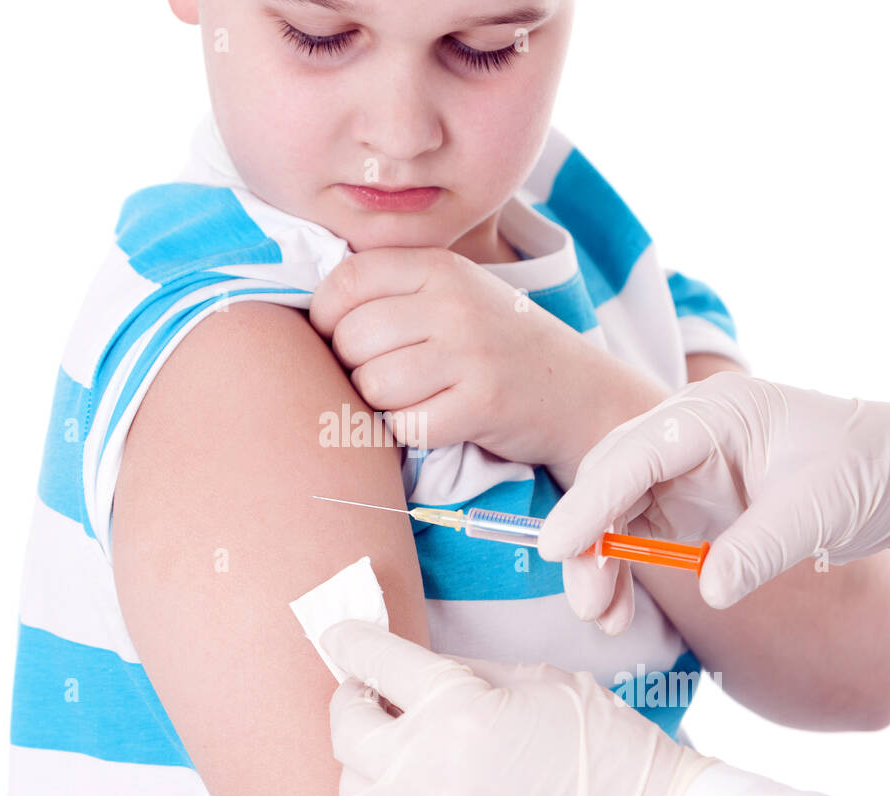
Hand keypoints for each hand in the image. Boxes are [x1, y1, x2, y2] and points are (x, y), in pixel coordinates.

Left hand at [309, 247, 596, 468]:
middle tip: (385, 377)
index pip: (346, 281)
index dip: (325, 316)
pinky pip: (406, 425)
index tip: (337, 339)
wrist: (578, 392)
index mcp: (440, 268)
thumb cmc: (499, 345)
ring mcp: (469, 353)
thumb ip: (395, 290)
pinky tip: (436, 419)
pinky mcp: (481, 403)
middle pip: (351, 339)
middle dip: (354, 368)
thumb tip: (311, 308)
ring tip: (415, 398)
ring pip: (372, 385)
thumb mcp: (455, 293)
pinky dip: (409, 432)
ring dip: (382, 404)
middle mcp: (454, 303)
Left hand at [319, 619, 716, 795]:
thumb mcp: (539, 682)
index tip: (342, 638)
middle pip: (348, 727)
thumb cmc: (606, 751)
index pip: (374, 660)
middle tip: (367, 692)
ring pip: (353, 790)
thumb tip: (409, 666)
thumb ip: (465, 669)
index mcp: (460, 708)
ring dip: (367, 764)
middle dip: (353, 700)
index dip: (350, 642)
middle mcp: (432, 770)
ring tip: (395, 752)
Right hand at [538, 372, 889, 621]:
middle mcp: (686, 434)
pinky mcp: (682, 501)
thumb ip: (763, 545)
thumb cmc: (864, 469)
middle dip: (587, 541)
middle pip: (610, 479)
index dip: (593, 501)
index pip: (637, 452)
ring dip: (598, 563)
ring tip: (605, 619)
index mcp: (717, 413)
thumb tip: (711, 589)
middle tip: (588, 604)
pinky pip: (633, 533)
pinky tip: (620, 611)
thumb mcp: (822, 508)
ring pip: (612, 508)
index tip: (559, 547)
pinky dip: (621, 571)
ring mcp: (679, 468)